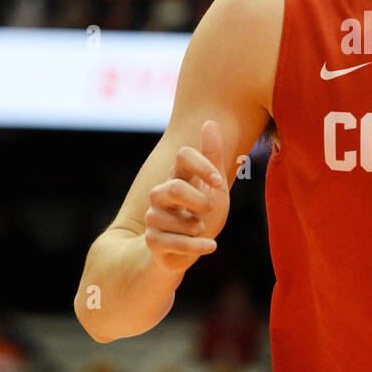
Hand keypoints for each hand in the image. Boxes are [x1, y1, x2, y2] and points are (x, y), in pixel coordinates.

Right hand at [144, 120, 229, 273]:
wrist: (187, 251)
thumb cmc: (202, 214)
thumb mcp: (214, 186)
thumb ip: (212, 156)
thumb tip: (210, 121)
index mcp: (177, 176)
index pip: (183, 155)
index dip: (203, 166)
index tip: (218, 183)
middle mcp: (160, 194)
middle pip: (175, 187)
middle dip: (200, 201)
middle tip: (209, 210)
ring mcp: (154, 218)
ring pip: (177, 220)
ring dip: (198, 227)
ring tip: (199, 229)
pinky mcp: (153, 241)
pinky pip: (178, 243)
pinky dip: (199, 246)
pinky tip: (211, 246)